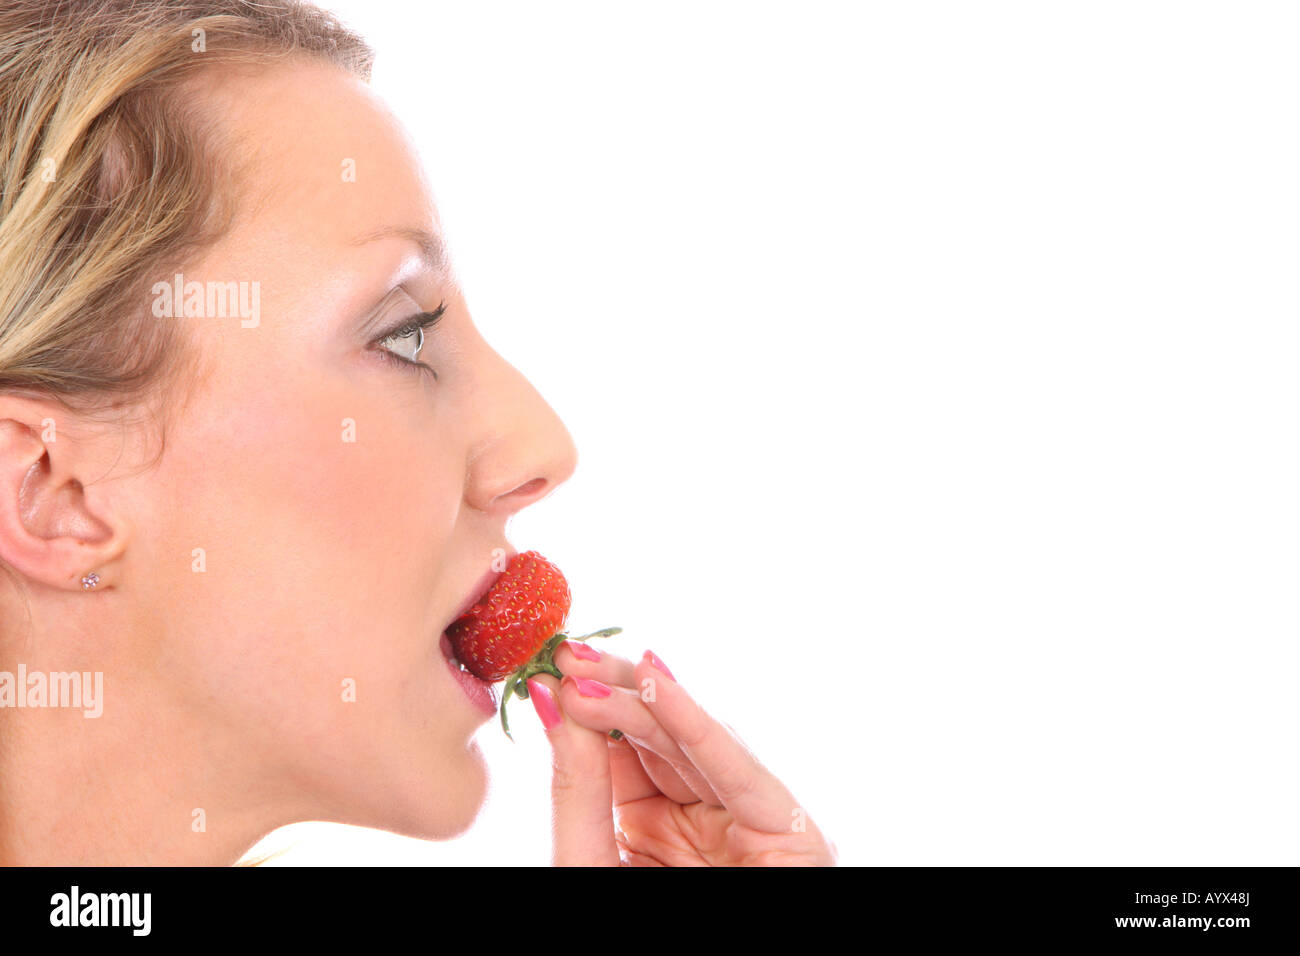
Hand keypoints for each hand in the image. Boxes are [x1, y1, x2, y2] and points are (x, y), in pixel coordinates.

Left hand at [525, 644, 836, 865]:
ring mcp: (749, 822)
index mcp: (656, 825)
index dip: (588, 703)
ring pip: (696, 745)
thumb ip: (577, 787)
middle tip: (566, 653)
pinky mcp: (791, 835)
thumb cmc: (632, 942)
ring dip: (645, 700)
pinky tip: (659, 686)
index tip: (546, 661)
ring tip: (592, 668)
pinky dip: (699, 728)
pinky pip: (740, 772)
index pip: (623, 747)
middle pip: (659, 737)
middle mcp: (704, 817)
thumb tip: (550, 700)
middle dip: (613, 690)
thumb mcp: (588, 863)